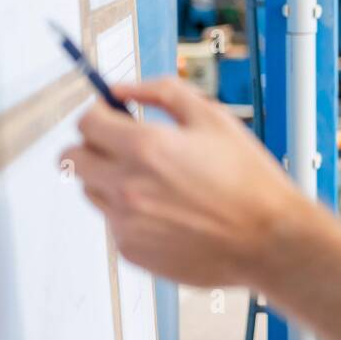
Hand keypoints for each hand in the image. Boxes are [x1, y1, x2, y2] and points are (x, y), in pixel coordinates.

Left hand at [61, 77, 315, 288]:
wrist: (268, 239)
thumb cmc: (249, 180)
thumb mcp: (213, 118)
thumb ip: (161, 93)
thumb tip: (123, 88)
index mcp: (145, 148)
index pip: (86, 123)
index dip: (99, 115)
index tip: (114, 117)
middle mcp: (126, 186)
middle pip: (72, 159)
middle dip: (93, 146)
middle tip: (124, 147)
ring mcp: (125, 222)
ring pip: (92, 191)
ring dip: (111, 180)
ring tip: (157, 183)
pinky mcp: (132, 251)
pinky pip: (114, 223)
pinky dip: (132, 213)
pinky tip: (170, 211)